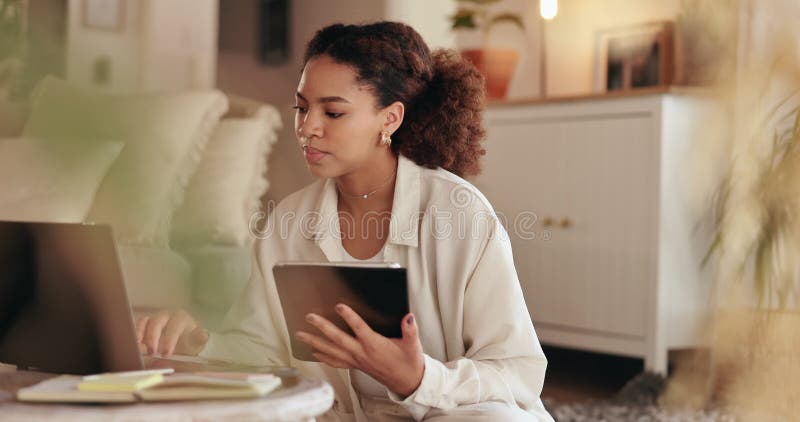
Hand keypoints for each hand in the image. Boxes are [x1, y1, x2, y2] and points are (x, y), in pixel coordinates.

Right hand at [135, 309, 208, 356]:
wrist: (186, 343)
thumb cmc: (191, 341)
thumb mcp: (199, 340)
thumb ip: (200, 338)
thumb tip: (203, 336)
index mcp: (181, 318)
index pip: (174, 326)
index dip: (170, 339)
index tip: (166, 354)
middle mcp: (166, 316)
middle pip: (157, 321)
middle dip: (153, 337)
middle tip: (152, 352)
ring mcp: (154, 320)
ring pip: (144, 322)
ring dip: (140, 334)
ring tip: (138, 348)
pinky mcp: (145, 327)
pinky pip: (137, 327)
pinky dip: (134, 335)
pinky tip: (134, 347)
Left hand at [295, 304, 424, 397]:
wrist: (406, 381)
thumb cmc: (408, 362)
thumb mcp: (413, 345)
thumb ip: (410, 330)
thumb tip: (408, 317)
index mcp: (375, 345)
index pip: (359, 328)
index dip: (349, 317)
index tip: (339, 306)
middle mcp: (362, 353)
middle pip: (338, 339)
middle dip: (322, 327)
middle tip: (310, 317)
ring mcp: (356, 360)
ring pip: (332, 351)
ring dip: (315, 342)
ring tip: (301, 335)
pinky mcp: (355, 365)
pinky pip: (335, 361)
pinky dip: (323, 356)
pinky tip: (314, 351)